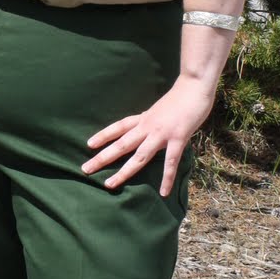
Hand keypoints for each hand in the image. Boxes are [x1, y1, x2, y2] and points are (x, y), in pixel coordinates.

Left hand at [82, 75, 217, 195]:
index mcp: (144, 118)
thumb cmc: (180, 97)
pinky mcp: (177, 139)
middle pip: (121, 144)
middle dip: (102, 157)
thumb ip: (152, 121)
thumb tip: (147, 131)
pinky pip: (170, 162)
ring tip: (109, 185)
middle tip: (85, 169)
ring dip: (123, 172)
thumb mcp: (159, 109)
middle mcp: (148, 126)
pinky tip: (163, 192)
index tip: (89, 145)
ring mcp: (161, 134)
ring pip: (138, 156)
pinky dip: (166, 178)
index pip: (119, 127)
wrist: (194, 86)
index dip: (103, 135)